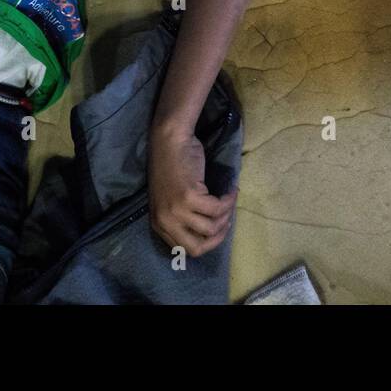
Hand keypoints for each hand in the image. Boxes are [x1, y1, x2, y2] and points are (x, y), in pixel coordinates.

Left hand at [147, 125, 237, 257]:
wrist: (170, 140)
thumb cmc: (172, 166)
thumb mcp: (171, 201)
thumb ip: (182, 219)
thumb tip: (210, 232)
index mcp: (159, 225)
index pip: (186, 249)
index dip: (208, 240)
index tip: (219, 226)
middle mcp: (165, 222)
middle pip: (197, 248)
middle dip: (218, 237)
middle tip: (228, 220)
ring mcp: (176, 210)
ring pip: (212, 228)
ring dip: (227, 215)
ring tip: (229, 200)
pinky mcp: (189, 197)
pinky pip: (218, 208)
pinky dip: (229, 200)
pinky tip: (231, 190)